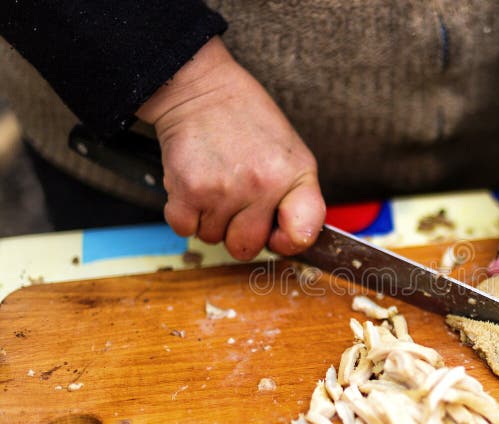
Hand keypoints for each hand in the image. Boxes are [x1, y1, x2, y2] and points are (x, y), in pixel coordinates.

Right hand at [136, 37, 324, 259]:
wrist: (201, 89)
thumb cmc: (246, 121)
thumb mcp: (291, 154)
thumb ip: (295, 198)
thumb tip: (289, 242)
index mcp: (295, 175)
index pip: (302, 235)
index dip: (287, 242)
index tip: (277, 232)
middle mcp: (262, 185)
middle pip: (246, 248)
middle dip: (238, 231)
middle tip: (235, 199)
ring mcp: (224, 190)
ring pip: (213, 238)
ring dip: (210, 218)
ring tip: (215, 183)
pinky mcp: (188, 190)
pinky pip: (185, 229)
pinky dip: (185, 214)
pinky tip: (196, 185)